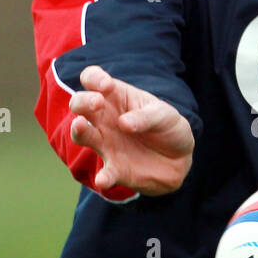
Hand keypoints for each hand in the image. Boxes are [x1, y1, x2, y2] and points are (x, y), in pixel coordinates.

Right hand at [69, 65, 193, 194]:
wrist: (180, 160)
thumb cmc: (168, 128)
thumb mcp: (165, 115)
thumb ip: (146, 116)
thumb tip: (123, 123)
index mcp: (116, 97)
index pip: (93, 79)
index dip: (93, 78)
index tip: (106, 85)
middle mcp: (104, 119)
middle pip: (79, 103)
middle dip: (82, 101)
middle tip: (97, 103)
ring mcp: (106, 143)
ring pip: (80, 134)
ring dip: (77, 129)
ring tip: (81, 126)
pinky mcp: (115, 169)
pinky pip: (104, 173)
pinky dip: (103, 177)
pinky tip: (104, 179)